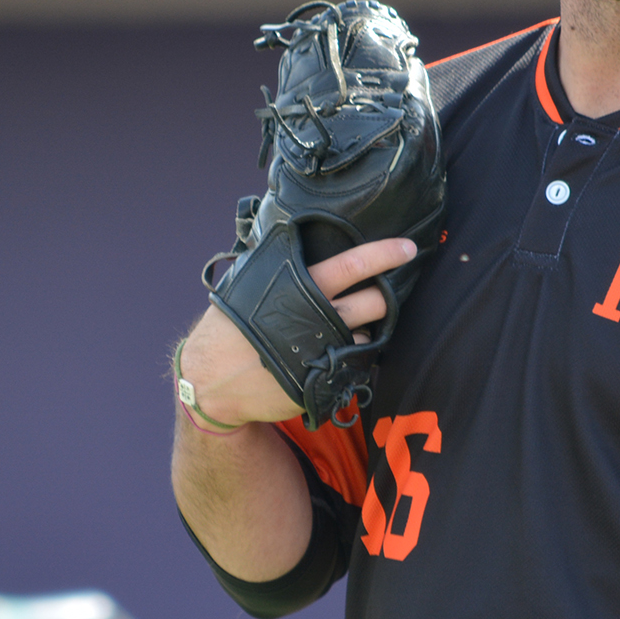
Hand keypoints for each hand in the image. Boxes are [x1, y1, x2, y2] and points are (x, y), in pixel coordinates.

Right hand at [177, 237, 417, 426]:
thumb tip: (291, 235)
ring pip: (369, 335)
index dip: (385, 254)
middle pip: (375, 302)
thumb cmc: (227, 329)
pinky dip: (350, 356)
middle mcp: (317, 318)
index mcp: (300, 288)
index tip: (408, 248)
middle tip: (378, 295)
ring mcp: (324, 352)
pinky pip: (354, 364)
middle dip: (384, 298)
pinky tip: (331, 353)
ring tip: (341, 329)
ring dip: (364, 330)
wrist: (211, 383)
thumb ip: (275, 266)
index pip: (354, 264)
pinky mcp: (325, 381)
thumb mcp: (246, 286)